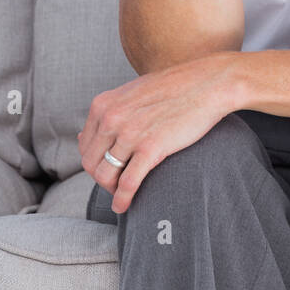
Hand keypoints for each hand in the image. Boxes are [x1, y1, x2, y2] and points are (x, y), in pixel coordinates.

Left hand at [78, 53, 240, 214]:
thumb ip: (108, 113)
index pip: (85, 146)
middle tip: (116, 185)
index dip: (95, 162)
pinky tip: (124, 206)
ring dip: (111, 191)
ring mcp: (130, 133)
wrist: (207, 83)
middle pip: (91, 163)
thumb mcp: (131, 93)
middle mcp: (111, 118)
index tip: (109, 170)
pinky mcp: (151, 148)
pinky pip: (128, 183)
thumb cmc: (174, 88)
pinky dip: (123, 199)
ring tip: (122, 195)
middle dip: (102, 179)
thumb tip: (82, 136)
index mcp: (103, 105)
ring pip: (105, 176)